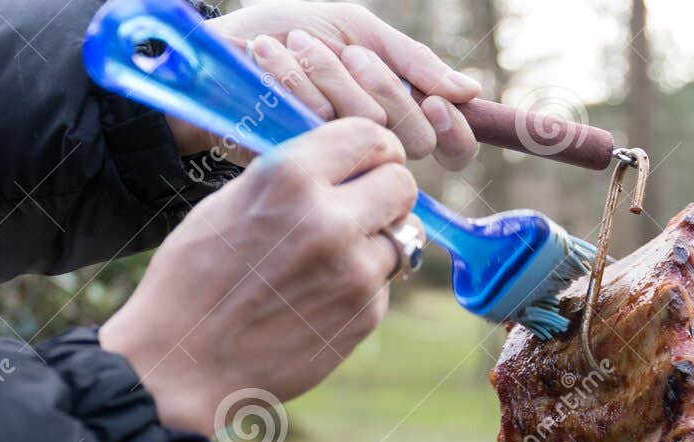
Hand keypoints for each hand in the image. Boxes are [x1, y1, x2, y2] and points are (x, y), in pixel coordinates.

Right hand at [100, 119, 414, 435]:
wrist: (185, 362)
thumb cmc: (195, 279)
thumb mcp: (231, 203)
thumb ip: (293, 179)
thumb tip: (344, 167)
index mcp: (290, 176)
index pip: (371, 137)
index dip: (375, 150)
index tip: (370, 163)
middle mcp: (331, 218)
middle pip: (402, 185)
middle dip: (387, 193)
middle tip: (365, 208)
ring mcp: (355, 271)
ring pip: (402, 238)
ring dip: (378, 242)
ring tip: (332, 259)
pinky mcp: (366, 314)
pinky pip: (383, 284)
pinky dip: (363, 286)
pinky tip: (318, 298)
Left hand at [169, 1, 480, 169]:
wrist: (225, 42)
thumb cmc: (293, 33)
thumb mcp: (359, 30)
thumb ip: (412, 60)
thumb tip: (468, 91)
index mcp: (400, 112)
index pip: (453, 147)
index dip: (454, 131)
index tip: (434, 102)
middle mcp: (375, 143)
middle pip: (415, 138)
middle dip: (382, 84)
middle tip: (349, 54)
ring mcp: (339, 156)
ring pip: (368, 126)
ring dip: (332, 73)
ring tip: (299, 46)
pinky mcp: (301, 158)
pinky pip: (321, 126)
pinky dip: (297, 78)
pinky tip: (273, 58)